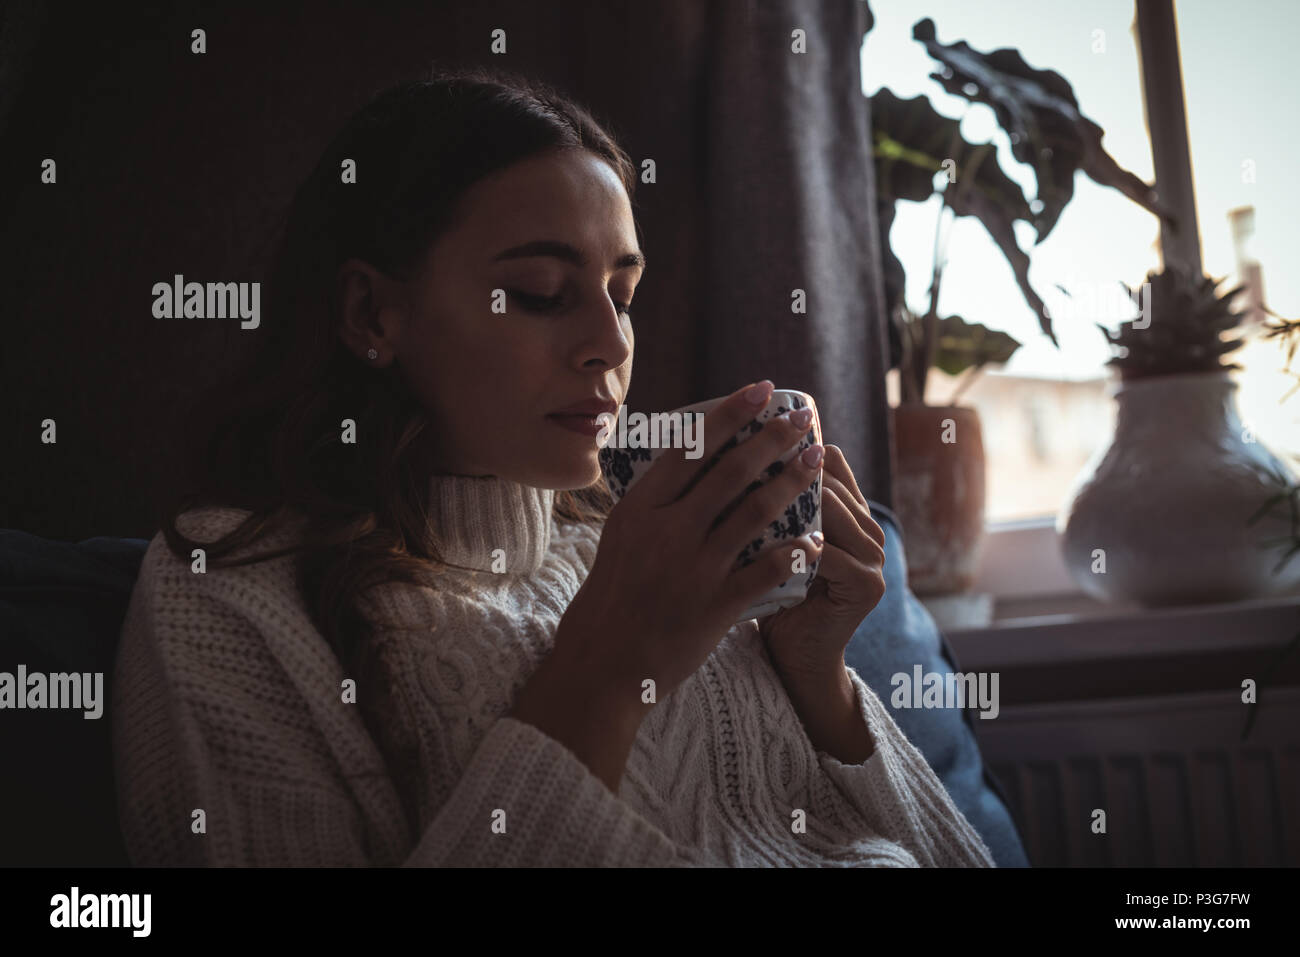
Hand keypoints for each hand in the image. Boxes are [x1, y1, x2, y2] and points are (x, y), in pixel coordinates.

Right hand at [552, 380, 824, 705]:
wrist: (601, 663)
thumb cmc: (611, 596)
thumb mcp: (620, 536)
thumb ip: (653, 503)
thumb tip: (687, 463)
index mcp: (640, 509)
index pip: (691, 448)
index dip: (731, 415)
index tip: (762, 391)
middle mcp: (667, 531)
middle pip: (730, 471)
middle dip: (773, 438)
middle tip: (804, 418)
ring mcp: (692, 568)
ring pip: (754, 512)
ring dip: (792, 482)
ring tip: (817, 460)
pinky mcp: (714, 605)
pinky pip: (766, 569)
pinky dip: (795, 551)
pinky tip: (817, 538)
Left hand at [758, 445, 885, 679]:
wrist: (795, 658)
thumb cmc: (774, 594)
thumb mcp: (771, 540)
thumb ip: (769, 502)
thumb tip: (726, 449)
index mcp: (851, 509)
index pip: (828, 459)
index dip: (789, 446)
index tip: (744, 434)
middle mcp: (869, 527)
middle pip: (828, 478)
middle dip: (783, 467)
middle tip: (735, 455)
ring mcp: (875, 556)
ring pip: (829, 508)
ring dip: (785, 498)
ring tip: (739, 489)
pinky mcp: (868, 585)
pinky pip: (828, 551)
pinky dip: (791, 544)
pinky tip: (753, 537)